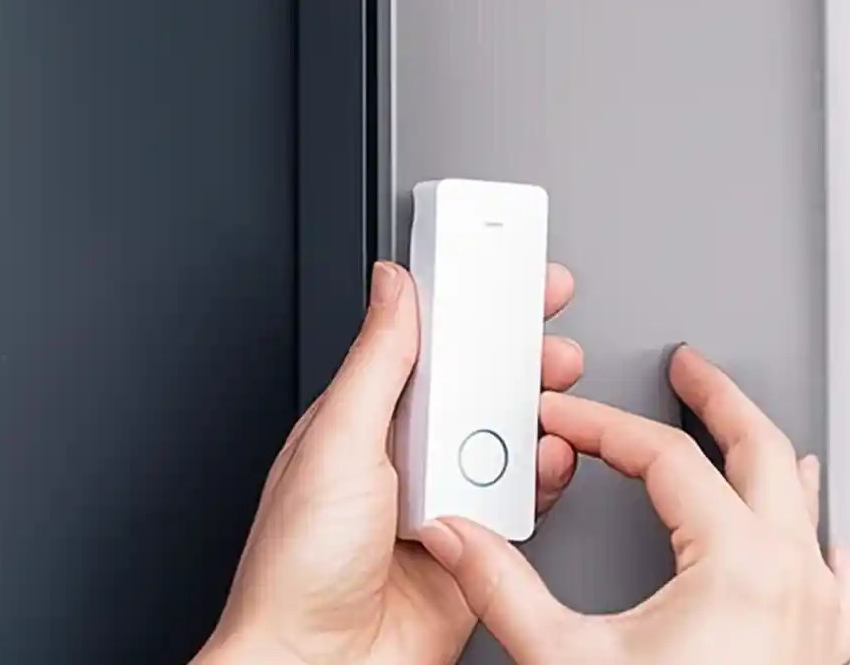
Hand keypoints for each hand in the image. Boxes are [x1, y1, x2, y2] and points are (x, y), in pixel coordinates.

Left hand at [194, 260, 582, 664]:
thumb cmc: (295, 570)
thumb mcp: (337, 442)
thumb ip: (375, 362)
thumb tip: (392, 284)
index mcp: (362, 420)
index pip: (423, 345)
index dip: (467, 309)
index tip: (508, 278)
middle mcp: (402, 457)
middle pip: (473, 388)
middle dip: (518, 357)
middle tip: (550, 338)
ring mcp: (441, 501)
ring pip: (504, 439)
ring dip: (535, 416)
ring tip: (553, 398)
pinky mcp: (474, 544)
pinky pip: (522, 498)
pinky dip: (542, 477)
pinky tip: (544, 462)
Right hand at [419, 345, 849, 664]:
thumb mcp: (566, 659)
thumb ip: (502, 587)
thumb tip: (460, 537)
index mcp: (735, 565)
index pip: (664, 456)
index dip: (603, 424)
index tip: (566, 418)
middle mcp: (791, 580)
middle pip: (763, 450)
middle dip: (718, 400)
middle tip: (688, 370)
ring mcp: (817, 615)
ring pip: (806, 501)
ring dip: (768, 455)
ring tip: (740, 430)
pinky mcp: (821, 650)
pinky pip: (834, 569)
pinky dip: (810, 532)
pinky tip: (804, 535)